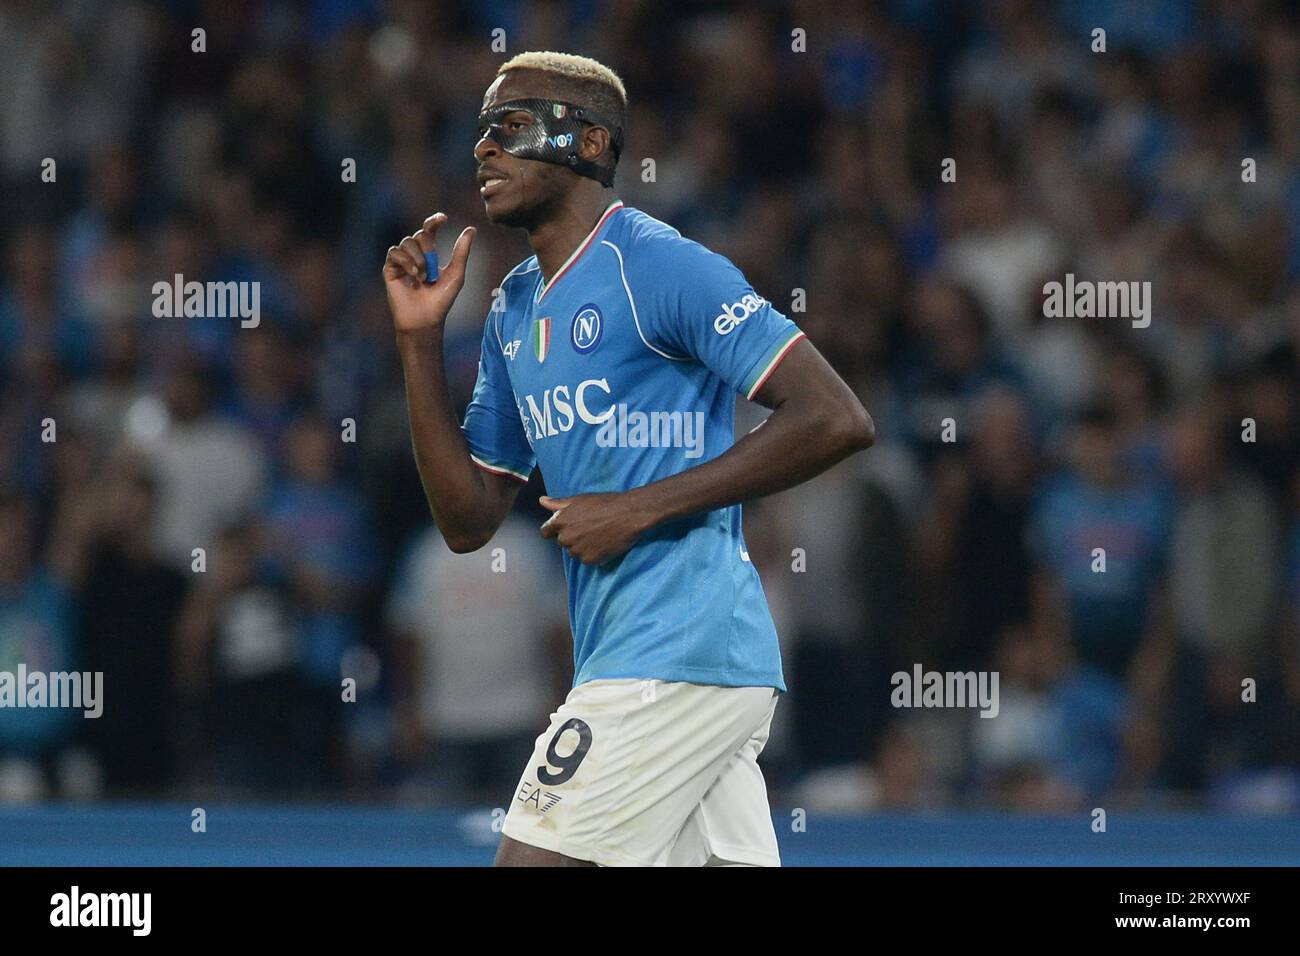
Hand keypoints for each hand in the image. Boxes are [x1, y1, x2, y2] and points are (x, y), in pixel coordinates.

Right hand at [383, 212, 475, 332]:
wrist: (425, 319)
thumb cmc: (442, 300)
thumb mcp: (456, 274)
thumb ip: (462, 252)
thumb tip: (471, 229)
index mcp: (429, 254)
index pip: (429, 230)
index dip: (434, 221)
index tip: (443, 219)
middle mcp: (414, 255)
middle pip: (420, 235)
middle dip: (428, 248)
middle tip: (431, 269)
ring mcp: (401, 261)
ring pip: (407, 242)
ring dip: (418, 259)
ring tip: (422, 277)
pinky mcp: (390, 269)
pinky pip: (394, 252)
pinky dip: (406, 262)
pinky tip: (413, 275)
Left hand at [539, 493, 654, 564]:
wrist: (629, 514)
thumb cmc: (605, 503)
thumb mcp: (579, 499)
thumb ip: (558, 503)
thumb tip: (542, 501)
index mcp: (560, 521)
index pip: (545, 532)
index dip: (553, 530)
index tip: (565, 528)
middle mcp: (565, 538)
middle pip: (562, 542)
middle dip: (572, 537)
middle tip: (589, 527)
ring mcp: (577, 551)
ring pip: (575, 552)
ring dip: (583, 546)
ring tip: (598, 534)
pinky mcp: (590, 560)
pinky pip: (587, 560)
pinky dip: (594, 554)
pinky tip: (604, 543)